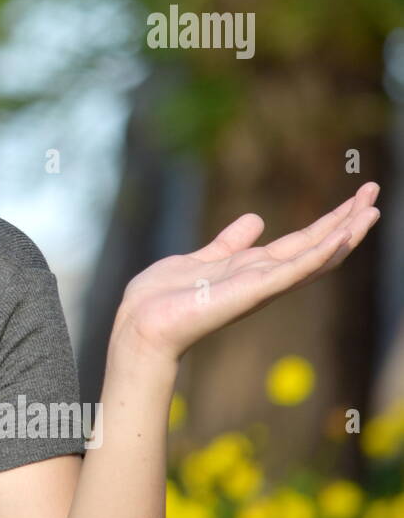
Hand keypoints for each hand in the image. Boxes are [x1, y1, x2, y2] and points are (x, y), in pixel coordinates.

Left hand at [113, 181, 380, 361]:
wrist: (142, 325)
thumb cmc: (163, 299)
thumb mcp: (201, 260)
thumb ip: (229, 243)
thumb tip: (257, 220)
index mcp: (252, 269)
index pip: (301, 243)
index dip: (329, 222)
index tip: (354, 198)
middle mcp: (263, 279)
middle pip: (316, 246)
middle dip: (346, 221)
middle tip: (375, 193)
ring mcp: (260, 286)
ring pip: (313, 257)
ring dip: (343, 234)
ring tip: (371, 210)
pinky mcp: (251, 291)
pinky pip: (292, 271)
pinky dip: (318, 255)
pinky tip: (341, 237)